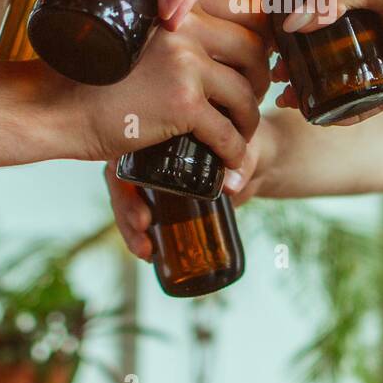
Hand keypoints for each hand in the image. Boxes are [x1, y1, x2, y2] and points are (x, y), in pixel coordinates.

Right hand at [35, 0, 269, 166]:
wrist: (54, 106)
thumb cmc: (89, 74)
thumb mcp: (135, 34)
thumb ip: (171, 29)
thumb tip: (213, 36)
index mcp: (176, 4)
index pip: (245, 8)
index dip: (262, 35)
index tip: (259, 59)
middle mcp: (185, 26)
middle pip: (255, 50)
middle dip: (261, 78)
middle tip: (251, 97)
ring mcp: (186, 65)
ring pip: (246, 94)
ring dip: (250, 119)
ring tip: (240, 133)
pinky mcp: (182, 105)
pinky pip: (228, 132)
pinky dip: (234, 152)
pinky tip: (229, 162)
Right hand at [105, 117, 276, 260]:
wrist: (259, 163)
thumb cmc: (250, 144)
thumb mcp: (247, 149)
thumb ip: (242, 164)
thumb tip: (231, 187)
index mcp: (164, 129)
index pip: (130, 151)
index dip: (125, 180)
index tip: (140, 205)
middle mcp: (152, 151)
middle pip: (123, 180)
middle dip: (125, 208)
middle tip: (142, 227)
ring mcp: (156, 176)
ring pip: (128, 200)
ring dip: (129, 227)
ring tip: (145, 250)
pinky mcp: (165, 197)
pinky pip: (143, 214)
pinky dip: (141, 235)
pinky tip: (148, 254)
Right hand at [276, 0, 382, 120]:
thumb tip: (292, 22)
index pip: (315, 7)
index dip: (288, 20)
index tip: (261, 35)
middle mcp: (371, 26)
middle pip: (322, 46)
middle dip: (293, 61)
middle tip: (268, 73)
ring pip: (339, 76)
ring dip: (312, 88)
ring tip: (286, 98)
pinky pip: (367, 102)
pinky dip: (344, 111)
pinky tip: (322, 118)